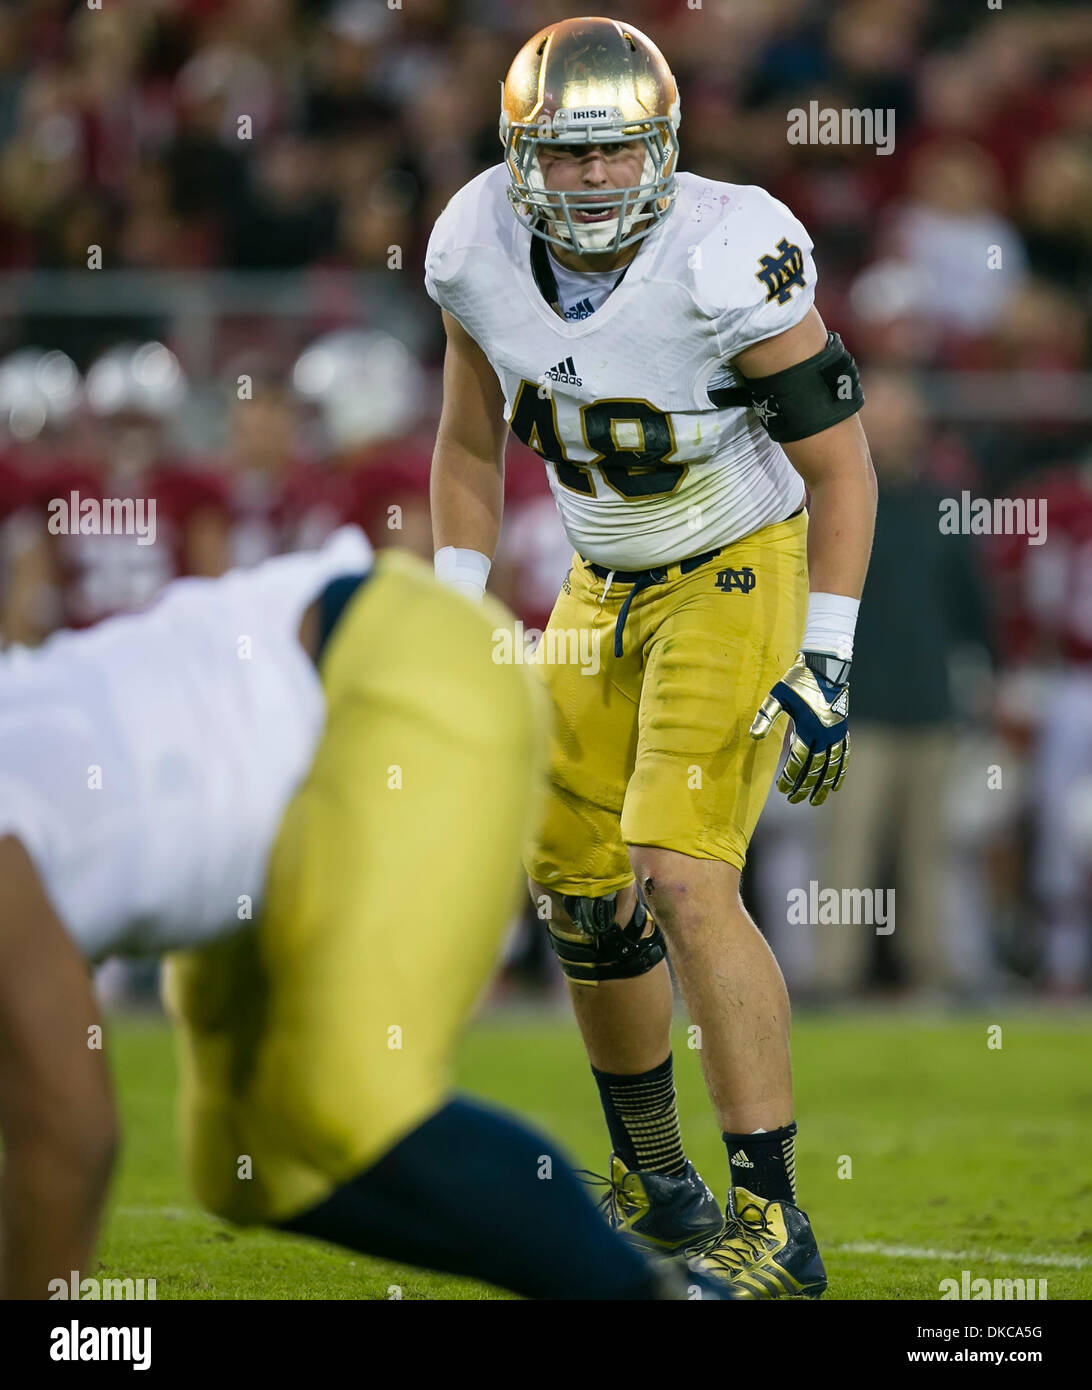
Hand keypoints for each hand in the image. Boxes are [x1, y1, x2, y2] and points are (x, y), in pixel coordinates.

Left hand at [749, 652, 849, 804]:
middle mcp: (825, 734)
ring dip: (823, 786)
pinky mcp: (843, 730)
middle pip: (815, 768)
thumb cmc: (797, 681)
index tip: (781, 790)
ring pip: (831, 766)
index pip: (798, 760)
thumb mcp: (777, 696)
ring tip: (815, 802)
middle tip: (793, 801)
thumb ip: (765, 716)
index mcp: (808, 727)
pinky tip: (836, 786)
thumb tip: (753, 736)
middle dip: (804, 787)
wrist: (825, 667)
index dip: (790, 777)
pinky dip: (840, 772)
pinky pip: (844, 756)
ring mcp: (836, 733)